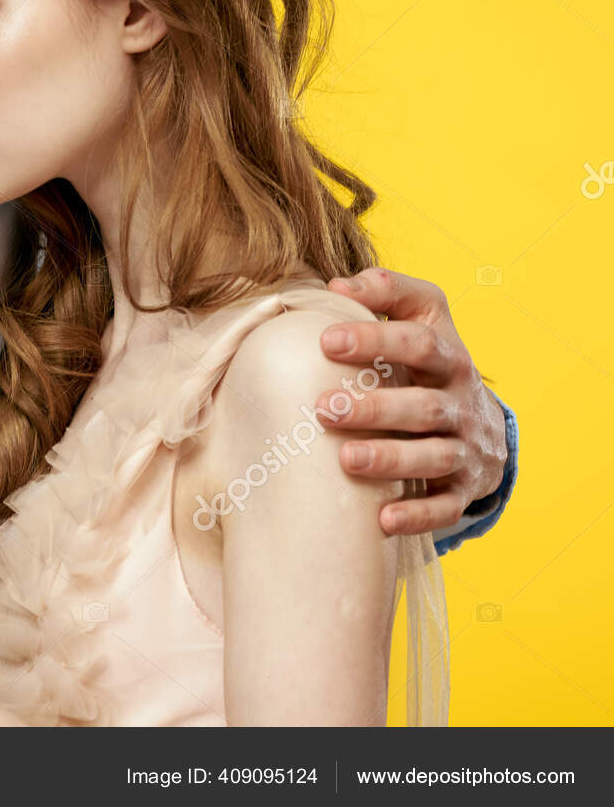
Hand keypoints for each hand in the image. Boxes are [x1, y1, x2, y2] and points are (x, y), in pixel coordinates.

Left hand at [321, 266, 507, 536]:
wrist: (483, 423)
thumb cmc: (429, 362)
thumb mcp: (421, 317)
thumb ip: (384, 293)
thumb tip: (336, 286)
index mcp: (448, 357)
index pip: (419, 342)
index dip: (376, 339)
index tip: (326, 340)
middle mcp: (460, 402)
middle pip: (424, 406)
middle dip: (376, 408)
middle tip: (323, 408)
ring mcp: (465, 448)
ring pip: (435, 457)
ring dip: (391, 459)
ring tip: (346, 460)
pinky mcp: (462, 488)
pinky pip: (445, 506)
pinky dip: (418, 515)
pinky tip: (383, 519)